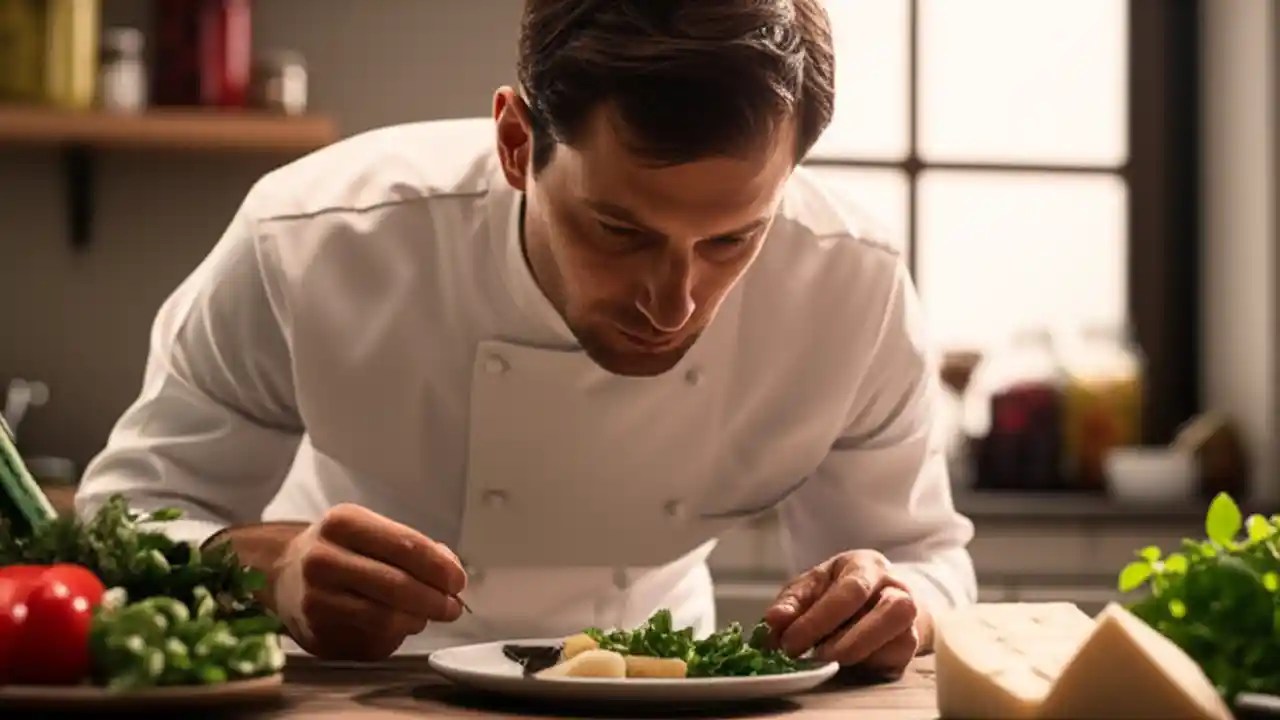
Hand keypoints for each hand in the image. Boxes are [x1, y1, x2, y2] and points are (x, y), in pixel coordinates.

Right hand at [216, 504, 466, 660]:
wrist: (283, 574)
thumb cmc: (341, 550)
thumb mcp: (371, 531)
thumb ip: (414, 547)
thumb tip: (451, 573)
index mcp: (343, 524)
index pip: (405, 546)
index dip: (439, 568)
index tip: (458, 581)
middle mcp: (323, 560)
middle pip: (397, 586)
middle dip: (435, 599)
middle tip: (453, 607)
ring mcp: (316, 601)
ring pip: (385, 619)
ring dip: (416, 620)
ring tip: (424, 615)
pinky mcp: (317, 635)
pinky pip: (371, 642)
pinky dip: (394, 637)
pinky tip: (395, 626)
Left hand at [764, 550, 923, 677]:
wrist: (880, 599)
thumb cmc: (839, 590)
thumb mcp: (812, 586)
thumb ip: (791, 602)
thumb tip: (772, 622)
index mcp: (867, 566)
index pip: (851, 591)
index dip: (819, 619)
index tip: (790, 642)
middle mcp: (897, 589)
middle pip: (885, 612)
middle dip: (843, 640)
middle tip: (810, 657)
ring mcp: (910, 620)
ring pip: (899, 638)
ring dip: (859, 653)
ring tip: (828, 659)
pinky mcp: (910, 648)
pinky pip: (897, 660)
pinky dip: (870, 666)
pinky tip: (848, 665)